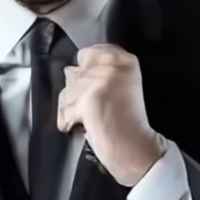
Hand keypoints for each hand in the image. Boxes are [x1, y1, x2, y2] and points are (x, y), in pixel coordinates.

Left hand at [57, 44, 165, 187]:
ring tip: (87, 119)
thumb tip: (69, 70)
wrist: (136, 148)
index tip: (91, 84)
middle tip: (91, 106)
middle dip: (77, 90)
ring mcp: (98, 81)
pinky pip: (63, 109)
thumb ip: (102, 71)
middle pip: (75, 71)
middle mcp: (111, 65)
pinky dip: (67, 120)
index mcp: (125, 60)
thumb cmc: (132, 122)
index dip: (85, 69)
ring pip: (66, 90)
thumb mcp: (126, 85)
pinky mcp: (86, 99)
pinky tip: (80, 126)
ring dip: (71, 106)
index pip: (90, 51)